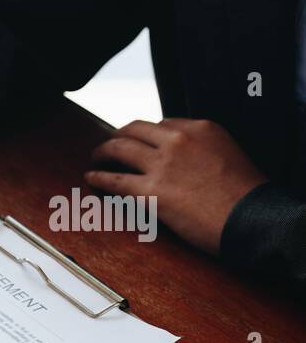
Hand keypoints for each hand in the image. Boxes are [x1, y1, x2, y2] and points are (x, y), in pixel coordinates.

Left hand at [85, 118, 265, 254]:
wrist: (251, 218)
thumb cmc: (246, 194)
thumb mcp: (228, 154)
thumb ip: (203, 149)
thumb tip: (186, 157)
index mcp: (200, 128)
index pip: (162, 124)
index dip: (146, 134)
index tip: (140, 142)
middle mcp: (178, 140)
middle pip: (135, 130)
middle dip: (118, 136)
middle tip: (110, 145)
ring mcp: (161, 165)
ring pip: (118, 149)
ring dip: (102, 152)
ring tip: (96, 159)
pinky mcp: (150, 191)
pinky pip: (114, 180)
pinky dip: (99, 178)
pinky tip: (92, 178)